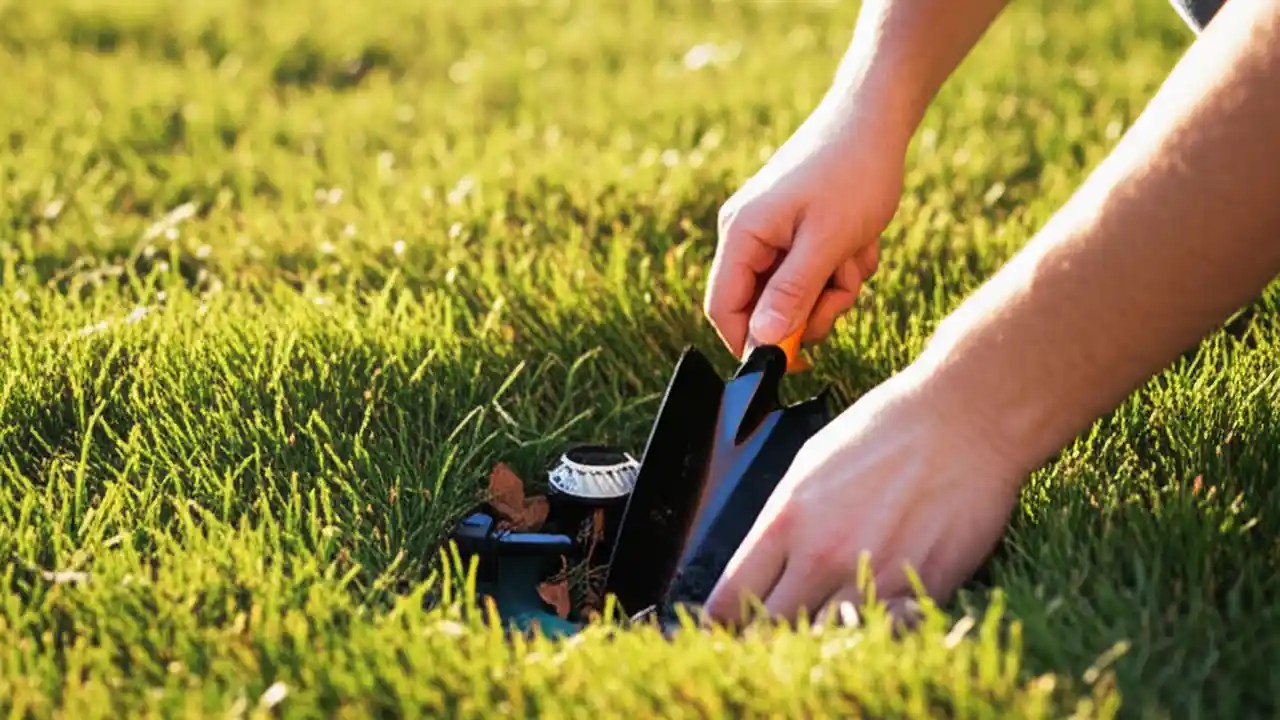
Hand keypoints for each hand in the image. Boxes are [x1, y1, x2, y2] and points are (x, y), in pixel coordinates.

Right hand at [703, 93, 909, 356]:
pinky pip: (814, 272)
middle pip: (765, 306)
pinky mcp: (796, 230)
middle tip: (843, 286)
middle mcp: (747, 235)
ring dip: (834, 286)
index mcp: (741, 234)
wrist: (876, 117)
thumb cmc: (852, 171)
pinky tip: (860, 238)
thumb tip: (762, 341)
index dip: (753, 342)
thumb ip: (792, 293)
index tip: (795, 359)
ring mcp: (772, 232)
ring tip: (856, 251)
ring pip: (797, 294)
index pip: (724, 309)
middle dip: (810, 307)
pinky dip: (841, 266)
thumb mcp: (827, 241)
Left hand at [703, 362, 1025, 627]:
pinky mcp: (921, 591)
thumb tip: (763, 566)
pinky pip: (883, 638)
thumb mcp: (810, 465)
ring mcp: (871, 577)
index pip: (729, 599)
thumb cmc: (886, 431)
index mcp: (786, 521)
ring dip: (818, 648)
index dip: (722, 623)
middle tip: (771, 643)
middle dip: (764, 643)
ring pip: (824, 646)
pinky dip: (872, 641)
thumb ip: (783, 521)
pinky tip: (871, 629)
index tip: (728, 629)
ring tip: (820, 642)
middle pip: (770, 633)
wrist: (963, 419)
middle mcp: (821, 555)